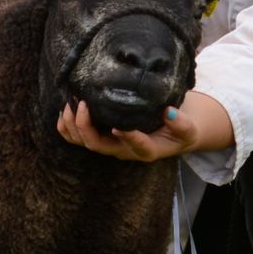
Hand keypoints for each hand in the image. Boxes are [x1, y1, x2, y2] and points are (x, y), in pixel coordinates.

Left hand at [56, 92, 232, 161]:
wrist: (172, 133)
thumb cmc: (179, 131)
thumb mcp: (188, 129)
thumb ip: (181, 123)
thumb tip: (168, 112)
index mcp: (147, 150)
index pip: (137, 147)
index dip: (127, 138)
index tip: (119, 125)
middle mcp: (124, 150)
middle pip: (99, 146)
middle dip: (86, 127)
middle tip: (83, 104)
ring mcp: (111, 145)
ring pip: (84, 142)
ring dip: (73, 126)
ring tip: (71, 103)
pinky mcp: (102, 137)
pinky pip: (77, 138)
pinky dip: (67, 127)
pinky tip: (64, 111)